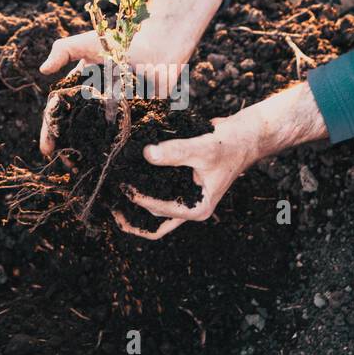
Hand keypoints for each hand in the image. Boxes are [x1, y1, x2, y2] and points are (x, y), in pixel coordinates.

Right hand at [39, 0, 221, 158]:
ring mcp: (115, 111)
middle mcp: (95, 102)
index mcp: (81, 87)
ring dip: (89, 154)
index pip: (60, 111)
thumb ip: (63, 51)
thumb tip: (43, 70)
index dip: (50, 129)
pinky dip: (116, 151)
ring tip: (82, 171)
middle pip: (75, 129)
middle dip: (67, 147)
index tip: (46, 148)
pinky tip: (109, 165)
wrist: (159, 44)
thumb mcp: (87, 43)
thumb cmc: (121, 40)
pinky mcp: (136, 117)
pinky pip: (124, 137)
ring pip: (97, 137)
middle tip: (64, 165)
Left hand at [115, 82, 330, 239]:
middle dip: (131, 212)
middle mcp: (190, 206)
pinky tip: (128, 175)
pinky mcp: (181, 183)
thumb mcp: (203, 148)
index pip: (161, 212)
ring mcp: (185, 196)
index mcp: (197, 208)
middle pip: (153, 219)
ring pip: (154, 207)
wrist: (245, 135)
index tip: (122, 185)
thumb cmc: (231, 145)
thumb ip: (175, 152)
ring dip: (135, 202)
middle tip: (108, 198)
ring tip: (111, 192)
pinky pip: (158, 190)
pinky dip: (145, 186)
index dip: (138, 200)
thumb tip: (147, 153)